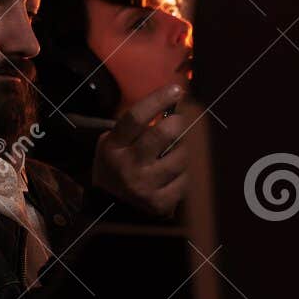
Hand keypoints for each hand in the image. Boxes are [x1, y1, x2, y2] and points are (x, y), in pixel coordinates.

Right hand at [89, 82, 204, 219]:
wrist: (112, 209)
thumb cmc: (118, 165)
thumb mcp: (113, 143)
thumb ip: (136, 125)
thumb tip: (173, 101)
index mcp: (114, 147)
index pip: (136, 117)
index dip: (158, 99)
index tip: (177, 89)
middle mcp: (128, 166)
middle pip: (163, 134)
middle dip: (178, 123)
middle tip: (180, 122)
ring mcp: (145, 186)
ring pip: (181, 157)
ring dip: (185, 149)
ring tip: (177, 150)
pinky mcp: (160, 203)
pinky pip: (186, 179)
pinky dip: (186, 172)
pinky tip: (177, 172)